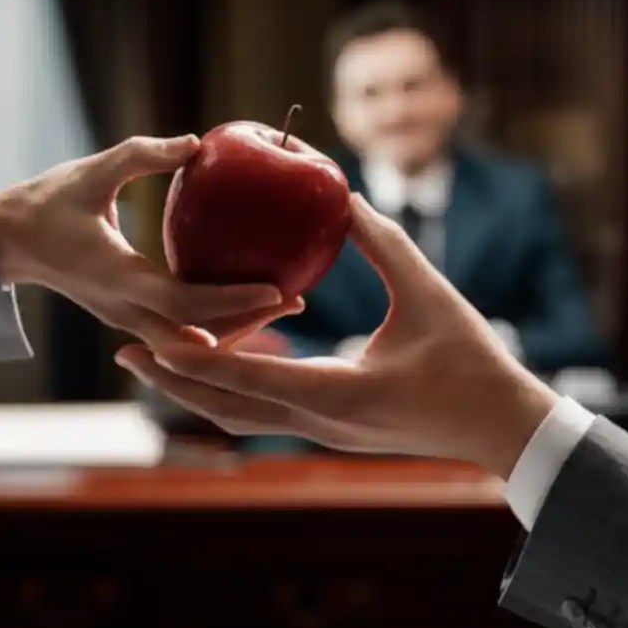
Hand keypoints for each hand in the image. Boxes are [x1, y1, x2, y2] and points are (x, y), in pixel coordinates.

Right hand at [0, 135, 295, 346]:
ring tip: (282, 306)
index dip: (231, 300)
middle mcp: (124, 310)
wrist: (6, 243)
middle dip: (248, 322)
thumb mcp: (93, 171)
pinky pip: (179, 333)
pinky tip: (247, 307)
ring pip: (190, 342)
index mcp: (117, 277)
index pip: (184, 302)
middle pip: (197, 335)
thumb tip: (197, 142)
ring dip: (235, 330)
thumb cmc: (47, 202)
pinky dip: (214, 325)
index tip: (274, 288)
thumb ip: (142, 155)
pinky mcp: (128, 319)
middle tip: (296, 300)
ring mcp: (125, 321)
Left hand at [114, 195, 557, 477]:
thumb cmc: (472, 362)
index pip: (248, 379)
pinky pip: (269, 412)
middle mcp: (321, 423)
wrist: (500, 426)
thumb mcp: (430, 295)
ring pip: (243, 417)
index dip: (195, 359)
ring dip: (198, 390)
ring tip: (156, 360)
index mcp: (339, 394)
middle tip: (126, 352)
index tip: (149, 338)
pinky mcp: (334, 430)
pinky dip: (234, 390)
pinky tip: (220, 362)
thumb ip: (383, 243)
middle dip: (175, 381)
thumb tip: (342, 194)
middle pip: (227, 408)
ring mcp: (326, 433)